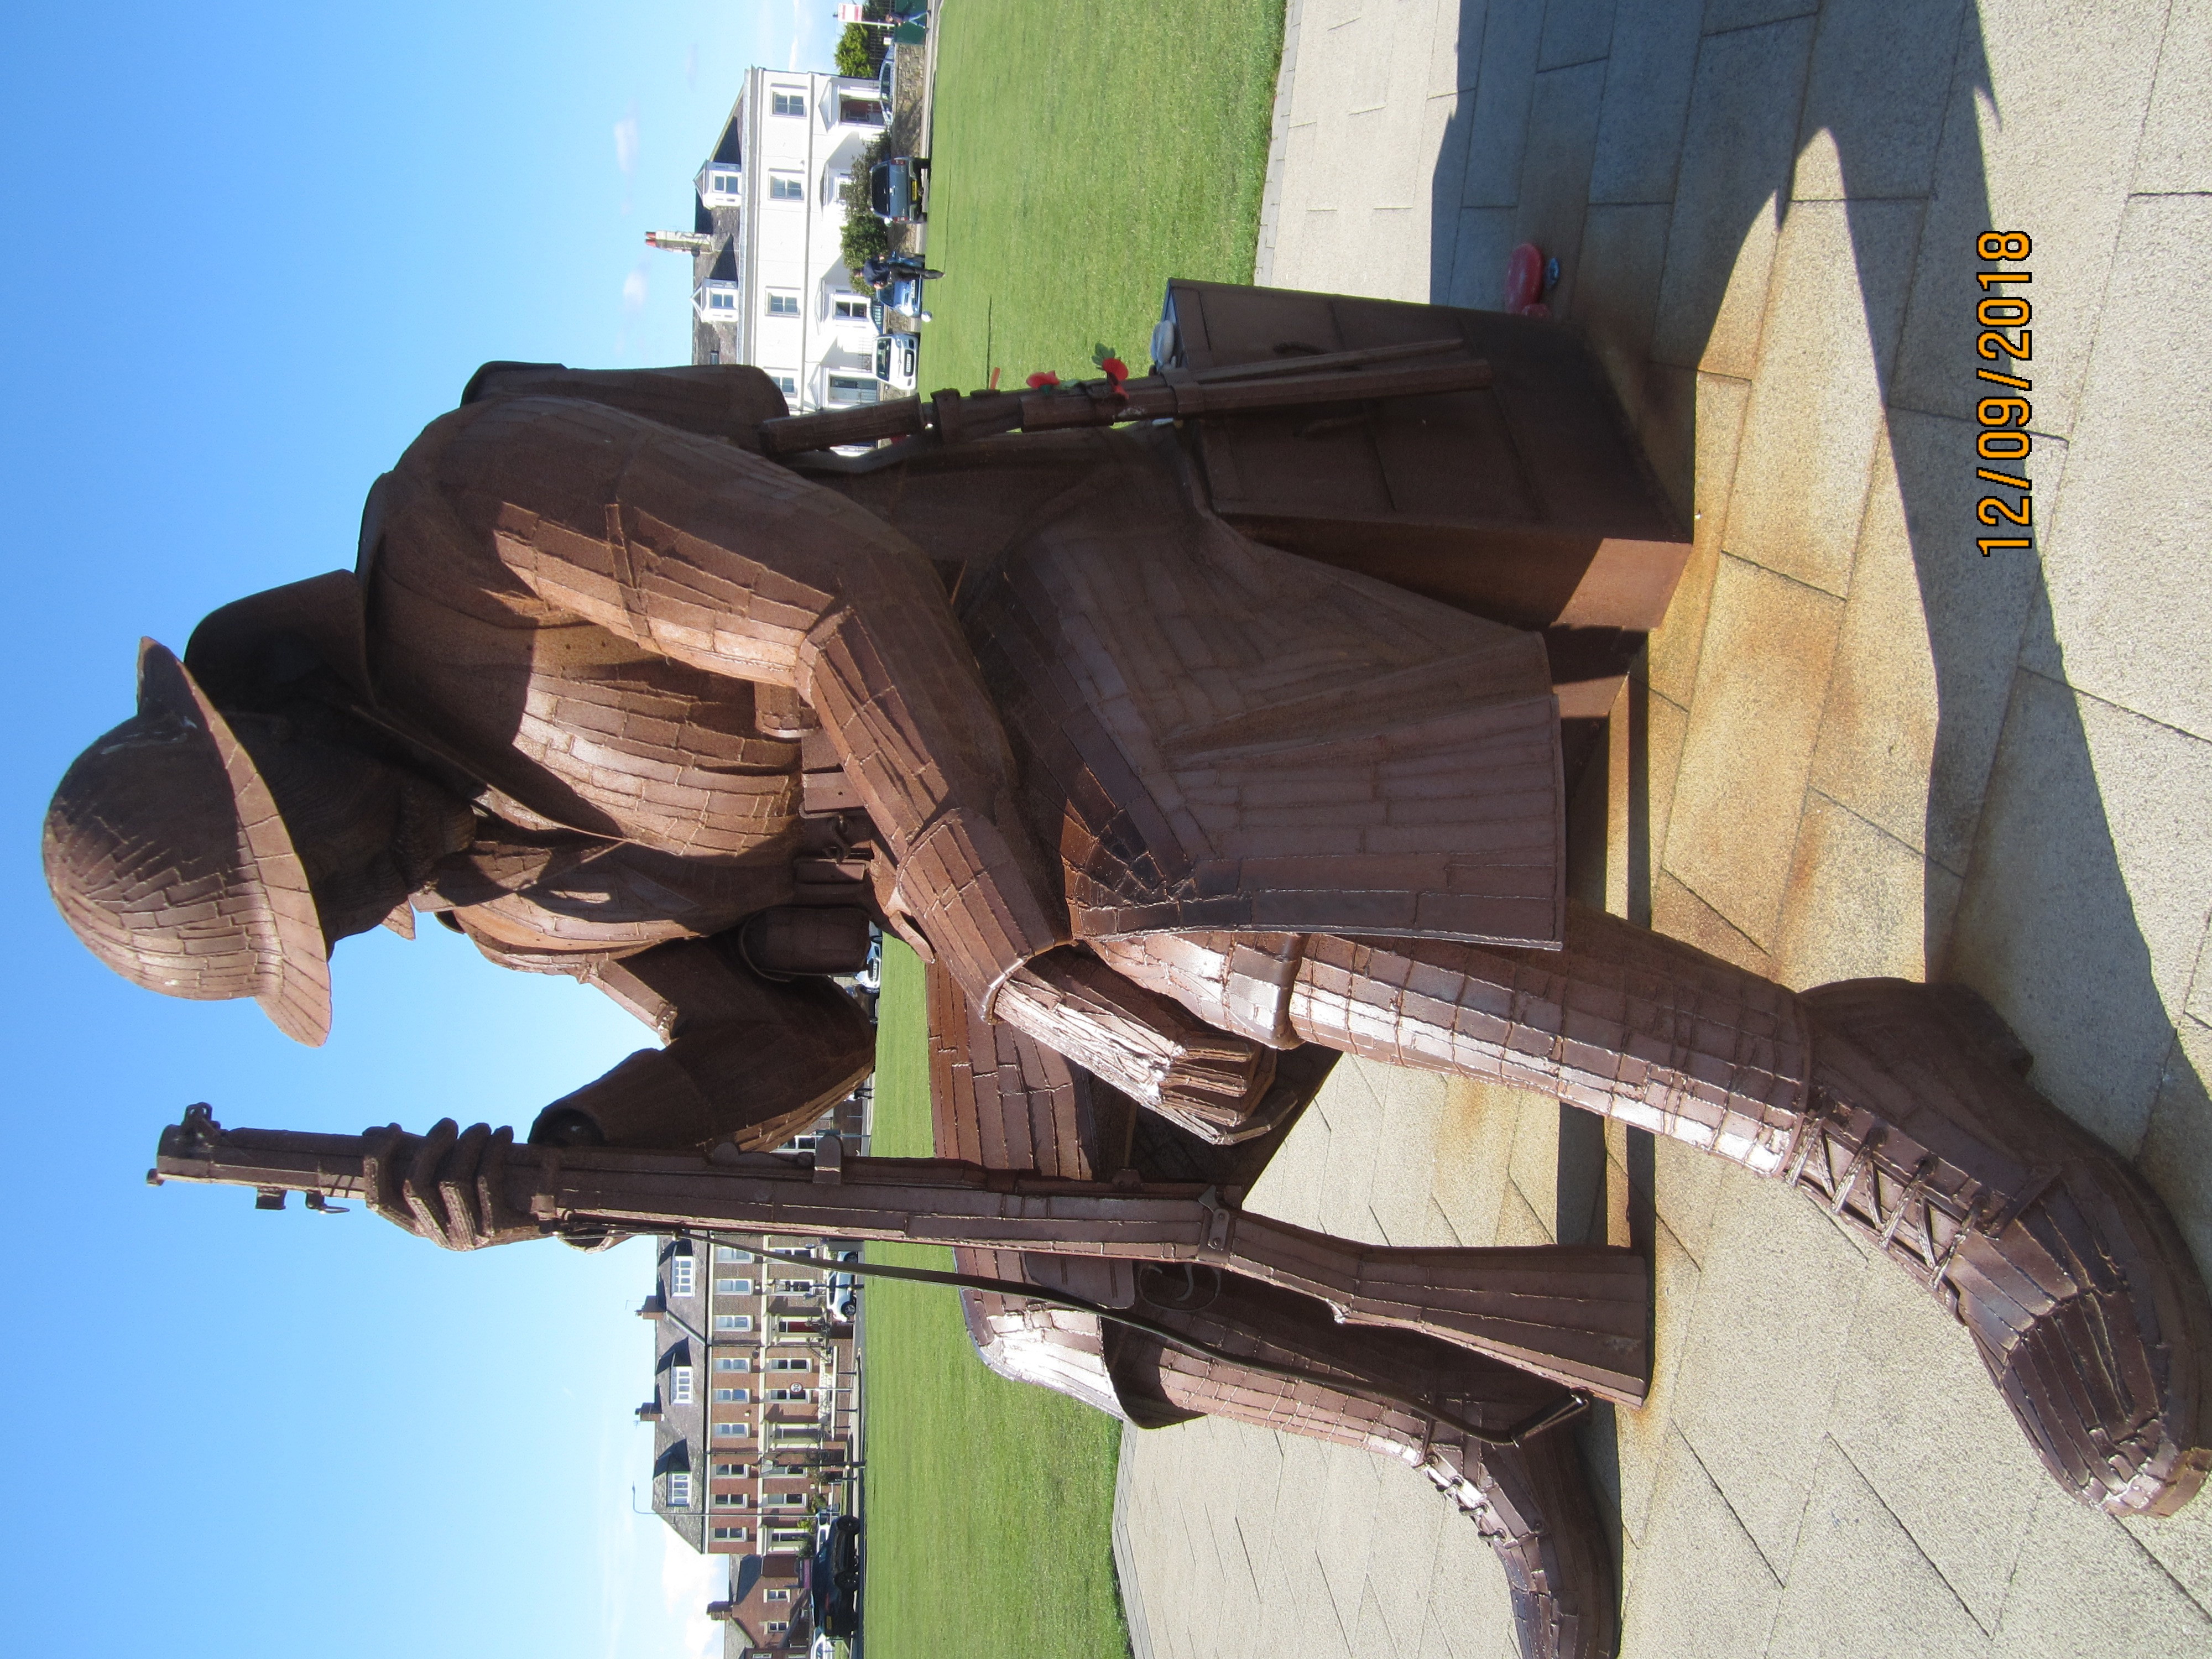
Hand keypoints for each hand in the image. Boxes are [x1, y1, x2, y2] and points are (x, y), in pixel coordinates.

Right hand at [361, 1118, 545, 1249]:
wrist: (547, 1219)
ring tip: (482, 1127)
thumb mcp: (452, 1180)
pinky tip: (505, 1132)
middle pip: (415, 1186)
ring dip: (466, 1145)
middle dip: (430, 1146)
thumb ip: (419, 1159)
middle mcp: (440, 1237)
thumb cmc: (490, 1193)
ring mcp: (469, 1236)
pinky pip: (488, 1181)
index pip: (380, 1202)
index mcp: (420, 1227)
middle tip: (449, 1123)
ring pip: (452, 1180)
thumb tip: (370, 1133)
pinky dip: (494, 1150)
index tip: (393, 1129)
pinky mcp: (499, 1229)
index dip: (378, 1163)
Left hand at [992, 949, 1280, 1143]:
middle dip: (1269, 1090)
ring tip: (1268, 1044)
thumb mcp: (1130, 1054)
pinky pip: (1216, 1052)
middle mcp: (1160, 1095)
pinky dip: (1240, 1044)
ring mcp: (1162, 1070)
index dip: (1260, 1121)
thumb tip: (1201, 1055)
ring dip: (1260, 1065)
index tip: (1284, 1100)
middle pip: (1236, 1115)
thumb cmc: (1085, 1018)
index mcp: (1154, 1102)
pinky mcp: (1161, 1042)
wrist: (1045, 999)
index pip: (1221, 1133)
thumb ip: (1166, 1063)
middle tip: (1280, 1063)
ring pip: (1235, 1084)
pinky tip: (1247, 1031)